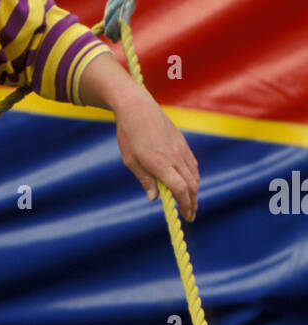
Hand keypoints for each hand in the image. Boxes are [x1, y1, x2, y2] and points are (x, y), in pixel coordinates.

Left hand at [114, 87, 198, 222]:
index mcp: (161, 164)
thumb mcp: (131, 161)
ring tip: (191, 203)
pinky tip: (190, 183)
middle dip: (192, 203)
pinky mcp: (182, 143)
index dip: (184, 205)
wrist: (138, 107)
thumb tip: (154, 198)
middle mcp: (175, 157)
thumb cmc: (129, 135)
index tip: (185, 216)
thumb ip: (145, 180)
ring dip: (195, 191)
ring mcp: (181, 149)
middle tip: (190, 215)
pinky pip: (193, 164)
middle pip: (191, 185)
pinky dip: (194, 177)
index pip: (180, 189)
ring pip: (194, 175)